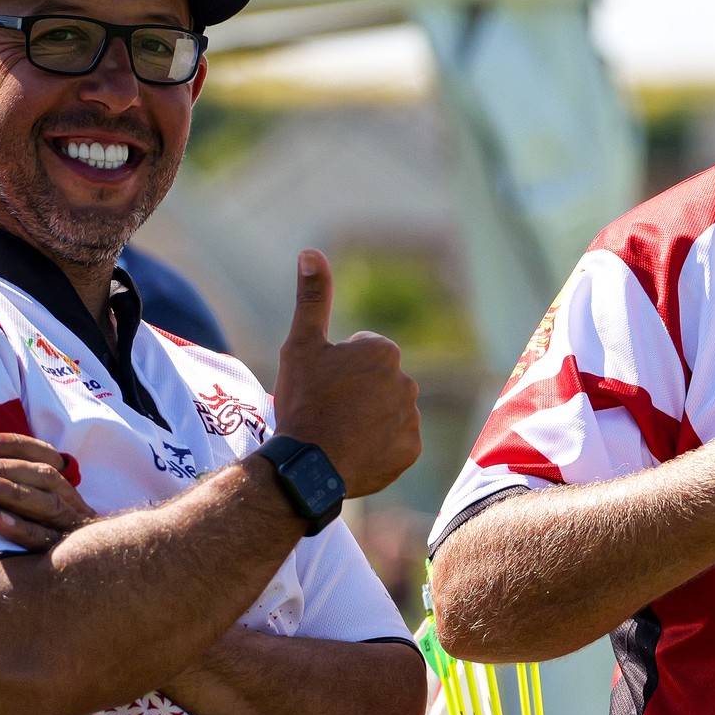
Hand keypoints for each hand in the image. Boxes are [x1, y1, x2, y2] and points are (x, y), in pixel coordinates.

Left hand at [0, 432, 96, 550]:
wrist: (70, 587)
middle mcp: (72, 504)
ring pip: (48, 504)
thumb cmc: (32, 536)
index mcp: (63, 487)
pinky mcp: (64, 557)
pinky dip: (22, 529)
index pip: (46, 456)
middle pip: (46, 477)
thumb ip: (11, 484)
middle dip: (5, 467)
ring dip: (13, 491)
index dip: (15, 445)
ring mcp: (71, 529)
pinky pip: (45, 541)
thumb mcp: (29, 506)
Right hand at [271, 250, 421, 496]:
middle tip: (328, 412)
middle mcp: (407, 381)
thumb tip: (310, 250)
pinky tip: (354, 452)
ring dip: (368, 420)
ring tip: (339, 434)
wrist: (308, 464)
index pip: (361, 355)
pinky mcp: (412, 450)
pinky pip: (395, 443)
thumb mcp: (301, 345)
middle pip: (377, 384)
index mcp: (383, 351)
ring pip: (386, 413)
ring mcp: (412, 418)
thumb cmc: (303, 401)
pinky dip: (378, 447)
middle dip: (357, 394)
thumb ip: (311, 298)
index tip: (322, 387)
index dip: (337, 370)